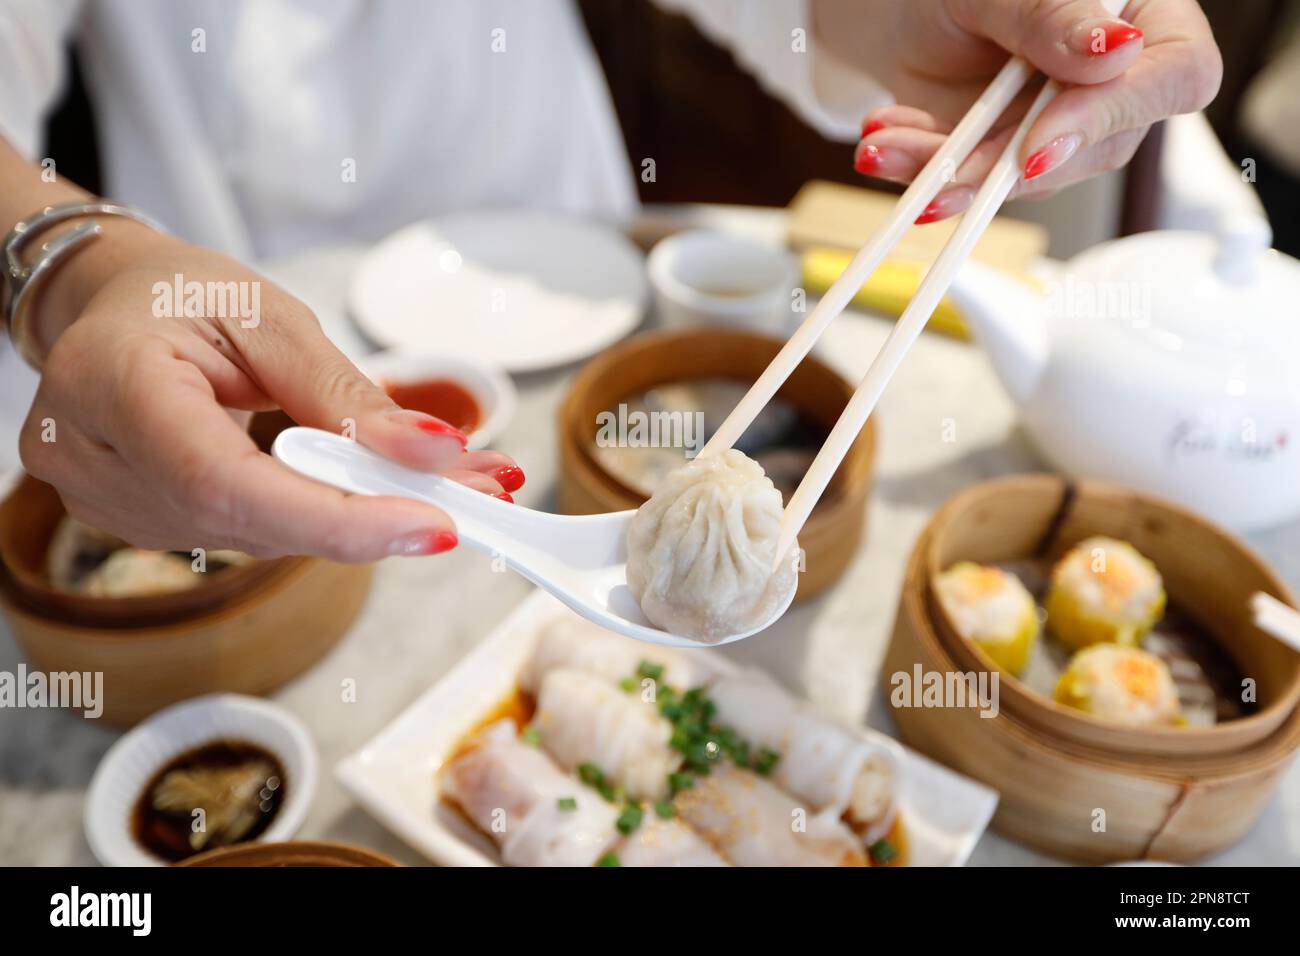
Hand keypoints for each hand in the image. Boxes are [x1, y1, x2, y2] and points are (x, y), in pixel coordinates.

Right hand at [19, 228, 523, 561]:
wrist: (110, 305)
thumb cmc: (179, 293)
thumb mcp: (269, 316)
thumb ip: (344, 395)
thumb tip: (433, 454)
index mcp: (109, 381)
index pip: (225, 480)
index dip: (334, 518)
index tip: (433, 525)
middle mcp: (91, 460)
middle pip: (252, 522)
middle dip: (373, 519)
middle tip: (476, 500)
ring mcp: (110, 504)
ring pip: (261, 537)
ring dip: (358, 519)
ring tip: (441, 486)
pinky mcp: (142, 524)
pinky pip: (251, 533)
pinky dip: (322, 516)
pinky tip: (367, 489)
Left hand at [837, 0, 1221, 220]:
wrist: (905, 9)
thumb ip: (1053, 16)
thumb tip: (1117, 50)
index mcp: (1145, 17)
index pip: (1179, 75)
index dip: (1113, 115)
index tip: (1039, 142)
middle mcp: (1116, 81)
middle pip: (1099, 147)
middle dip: (1010, 161)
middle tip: (946, 166)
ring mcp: (1065, 126)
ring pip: (1031, 177)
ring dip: (953, 172)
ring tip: (885, 148)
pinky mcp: (1011, 157)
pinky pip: (978, 181)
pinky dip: (924, 168)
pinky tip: (884, 144)